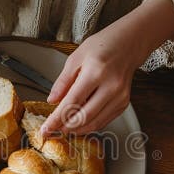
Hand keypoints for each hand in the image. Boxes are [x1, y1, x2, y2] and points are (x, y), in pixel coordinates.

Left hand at [42, 0, 173, 134]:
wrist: (128, 44)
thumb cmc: (102, 47)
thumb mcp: (76, 58)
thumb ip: (63, 81)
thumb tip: (52, 100)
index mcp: (96, 72)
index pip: (72, 101)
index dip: (57, 119)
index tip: (46, 129)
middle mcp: (111, 86)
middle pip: (84, 116)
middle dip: (66, 127)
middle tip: (54, 129)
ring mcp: (120, 96)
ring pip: (95, 122)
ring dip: (77, 129)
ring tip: (64, 127)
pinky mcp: (124, 103)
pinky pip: (104, 120)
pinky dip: (90, 125)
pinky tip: (80, 123)